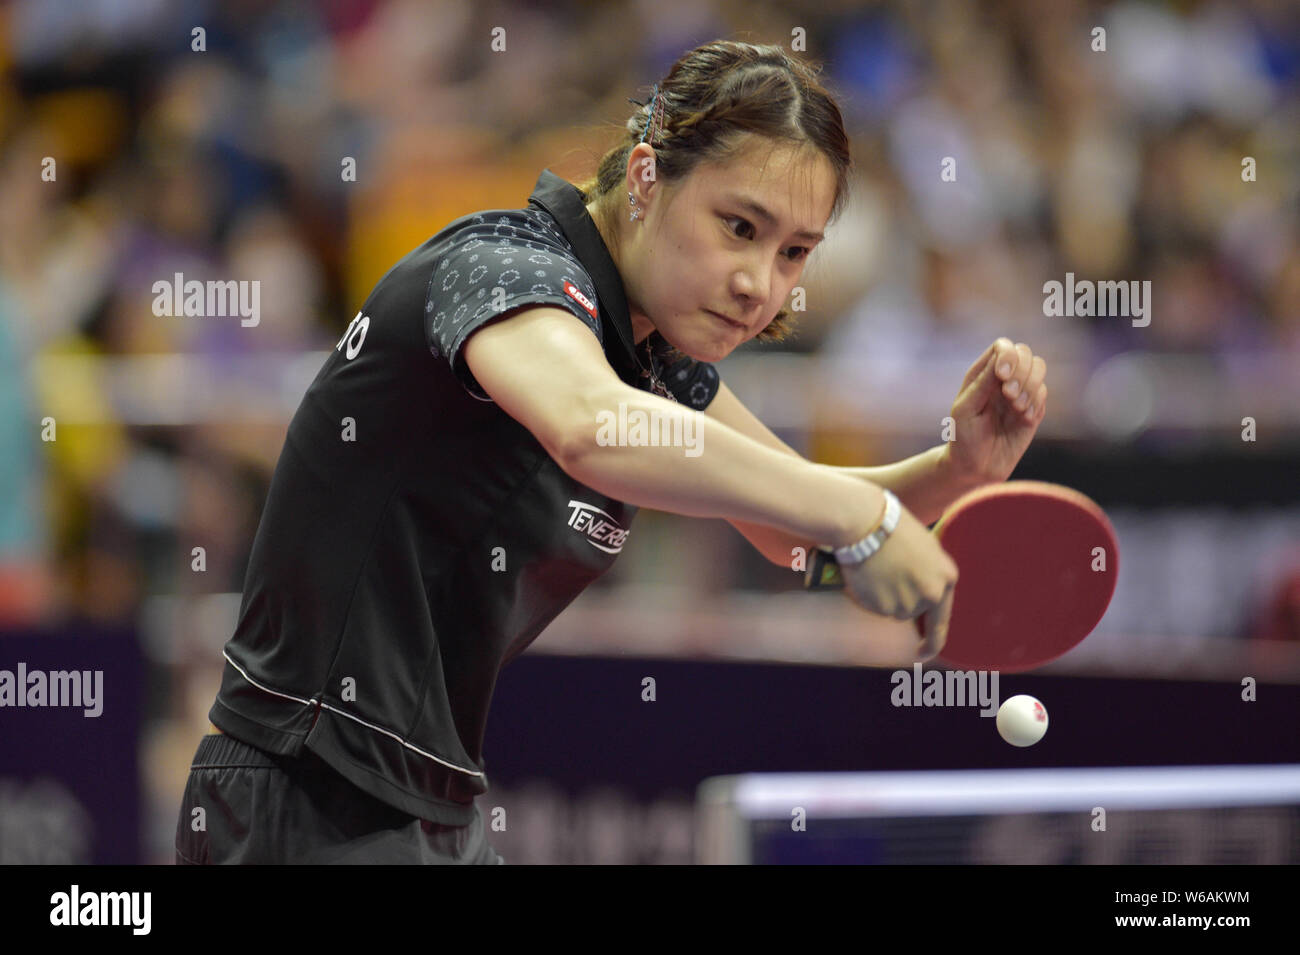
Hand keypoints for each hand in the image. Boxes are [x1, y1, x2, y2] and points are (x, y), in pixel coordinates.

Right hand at [837, 503, 957, 660]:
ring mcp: (907, 603)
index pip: (942, 620)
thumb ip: (930, 576)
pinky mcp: (883, 606)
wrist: (866, 524)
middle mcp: (931, 594)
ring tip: (878, 568)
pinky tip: (868, 574)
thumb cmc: (894, 528)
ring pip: (893, 611)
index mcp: (947, 578)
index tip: (924, 652)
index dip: (933, 642)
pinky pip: (876, 608)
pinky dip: (871, 596)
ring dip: (885, 596)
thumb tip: (924, 599)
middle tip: (886, 575)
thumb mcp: (926, 549)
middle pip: (914, 612)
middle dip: (901, 599)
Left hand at [944, 338, 1047, 486]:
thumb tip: (1002, 360)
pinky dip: (1036, 403)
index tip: (1002, 376)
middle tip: (1009, 395)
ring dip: (1030, 387)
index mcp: (982, 374)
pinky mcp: (1033, 410)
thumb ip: (983, 383)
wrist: (975, 467)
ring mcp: (1019, 393)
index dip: (1008, 355)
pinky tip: (1023, 419)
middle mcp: (1002, 379)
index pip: (1003, 346)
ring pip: (1039, 370)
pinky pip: (1044, 394)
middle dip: (1022, 372)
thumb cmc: (963, 437)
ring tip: (1016, 408)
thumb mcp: (966, 408)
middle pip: (1026, 353)